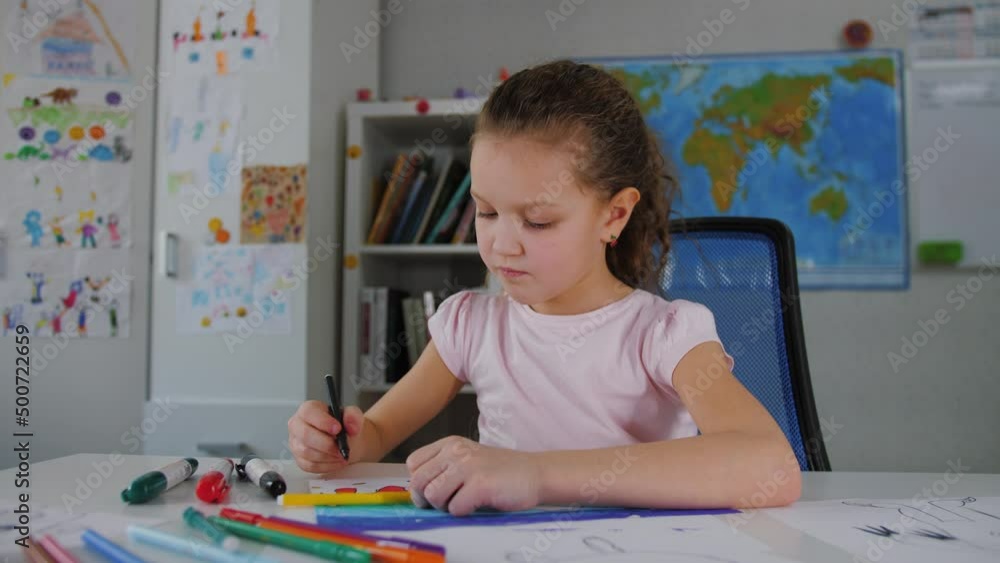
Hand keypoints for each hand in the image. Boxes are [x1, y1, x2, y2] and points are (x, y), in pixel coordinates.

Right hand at [287, 400, 364, 472]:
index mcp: (308, 409)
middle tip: (341, 448)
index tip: (338, 429)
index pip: (309, 412)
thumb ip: (353, 416)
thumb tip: (351, 426)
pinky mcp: (299, 459)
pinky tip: (336, 461)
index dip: (323, 421)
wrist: (347, 441)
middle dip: (326, 444)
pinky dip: (326, 465)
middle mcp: (297, 425)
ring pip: (307, 452)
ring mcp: (296, 443)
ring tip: (342, 454)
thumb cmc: (344, 426)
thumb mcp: (353, 415)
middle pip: (305, 435)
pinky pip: (310, 465)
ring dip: (328, 456)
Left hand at [406, 436, 541, 515]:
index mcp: (451, 444)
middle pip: (418, 482)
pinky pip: (455, 508)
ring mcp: (468, 466)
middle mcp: (456, 451)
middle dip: (427, 499)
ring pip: (433, 496)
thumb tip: (418, 492)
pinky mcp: (480, 484)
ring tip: (463, 501)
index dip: (419, 482)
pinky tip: (478, 504)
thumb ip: (444, 468)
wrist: (536, 473)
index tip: (432, 491)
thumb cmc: (501, 472)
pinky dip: (464, 512)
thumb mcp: (468, 459)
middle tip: (445, 503)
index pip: (413, 463)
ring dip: (445, 506)